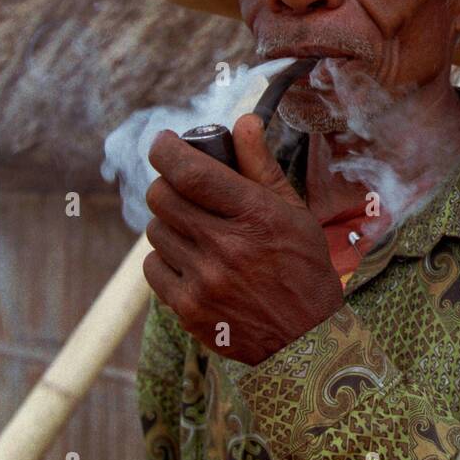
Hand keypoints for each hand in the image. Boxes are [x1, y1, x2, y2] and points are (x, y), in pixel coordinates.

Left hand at [143, 114, 342, 364]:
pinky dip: (165, 257)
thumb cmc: (304, 267)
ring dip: (169, 222)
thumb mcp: (294, 212)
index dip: (167, 150)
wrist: (306, 338)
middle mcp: (227, 247)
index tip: (164, 142)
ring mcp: (204, 281)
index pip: (191, 172)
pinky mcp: (188, 308)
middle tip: (183, 187)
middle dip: (167, 184)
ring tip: (196, 229)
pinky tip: (191, 259)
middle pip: (162, 197)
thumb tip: (243, 122)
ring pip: (155, 231)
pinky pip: (153, 267)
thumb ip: (262, 166)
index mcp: (256, 216)